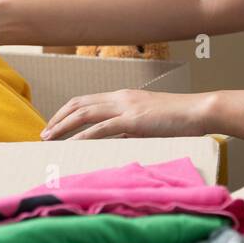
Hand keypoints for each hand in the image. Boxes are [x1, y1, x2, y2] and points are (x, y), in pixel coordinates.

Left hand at [41, 89, 211, 140]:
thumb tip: (114, 140)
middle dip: (57, 119)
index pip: (86, 101)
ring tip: (49, 139)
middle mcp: (121, 97)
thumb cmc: (179, 119)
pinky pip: (102, 128)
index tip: (53, 126)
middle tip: (43, 134)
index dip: (65, 112)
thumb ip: (129, 128)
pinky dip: (83, 137)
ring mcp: (127, 107)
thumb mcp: (148, 123)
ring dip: (63, 127)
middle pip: (79, 104)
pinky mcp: (134, 120)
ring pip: (84, 113)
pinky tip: (72, 145)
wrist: (200, 111)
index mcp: (123, 96)